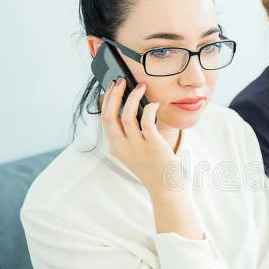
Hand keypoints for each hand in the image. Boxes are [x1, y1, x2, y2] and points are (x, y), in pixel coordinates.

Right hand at [101, 78, 173, 192]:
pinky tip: (154, 104)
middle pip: (109, 115)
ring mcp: (137, 147)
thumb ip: (129, 134)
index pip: (104, 118)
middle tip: (121, 80)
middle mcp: (122, 146)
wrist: (164, 187)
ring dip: (132, 97)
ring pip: (126, 116)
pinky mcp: (153, 146)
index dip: (107, 100)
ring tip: (140, 87)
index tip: (112, 86)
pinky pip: (146, 122)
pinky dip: (149, 109)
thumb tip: (132, 106)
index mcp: (115, 146)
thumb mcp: (134, 151)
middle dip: (114, 94)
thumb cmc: (152, 166)